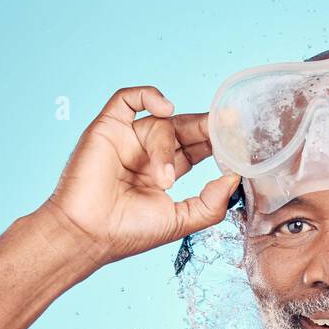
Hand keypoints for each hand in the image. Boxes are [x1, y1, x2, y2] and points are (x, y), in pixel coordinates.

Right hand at [42, 86, 239, 266]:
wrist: (88, 234)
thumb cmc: (129, 233)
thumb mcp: (181, 221)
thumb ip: (211, 203)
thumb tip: (234, 179)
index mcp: (166, 173)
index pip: (197, 149)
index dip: (218, 142)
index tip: (240, 139)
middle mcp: (147, 153)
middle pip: (185, 129)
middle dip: (208, 128)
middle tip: (230, 125)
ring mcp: (128, 139)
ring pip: (161, 124)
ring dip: (166, 148)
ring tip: (163, 180)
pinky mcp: (107, 127)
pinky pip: (128, 98)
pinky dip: (149, 95)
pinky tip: (165, 108)